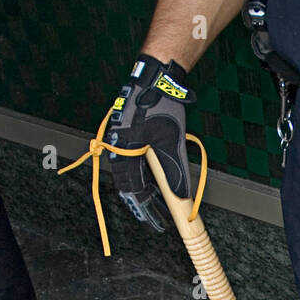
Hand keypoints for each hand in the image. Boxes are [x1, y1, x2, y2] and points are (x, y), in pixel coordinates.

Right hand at [106, 54, 195, 231]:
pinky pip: (134, 160)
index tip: (155, 222)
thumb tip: (181, 196)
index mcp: (123, 151)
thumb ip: (175, 170)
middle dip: (144, 202)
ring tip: (160, 202)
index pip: (131, 189)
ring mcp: (121, 140)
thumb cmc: (162, 106)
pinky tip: (156, 180)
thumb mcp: (171, 141)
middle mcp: (118, 147)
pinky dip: (145, 173)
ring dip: (145, 188)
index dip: (144, 208)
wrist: (156, 78)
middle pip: (129, 184)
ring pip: (132, 172)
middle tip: (157, 217)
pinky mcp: (128, 134)